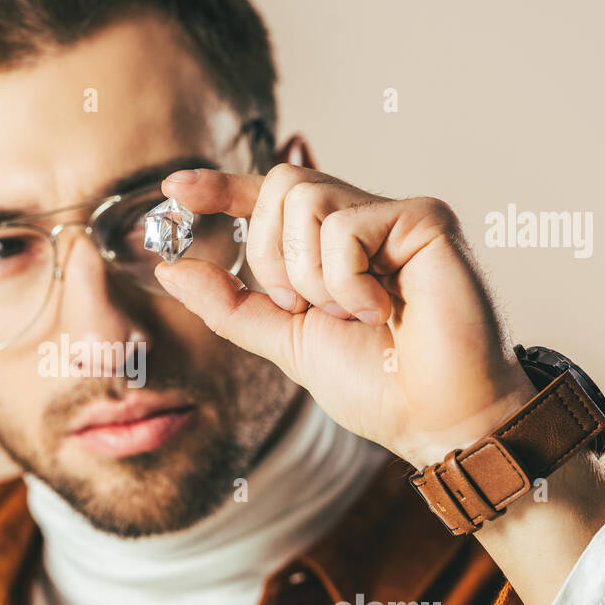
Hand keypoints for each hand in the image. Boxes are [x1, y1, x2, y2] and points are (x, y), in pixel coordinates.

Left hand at [152, 166, 538, 468]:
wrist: (434, 419)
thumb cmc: (375, 385)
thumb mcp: (284, 341)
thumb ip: (229, 304)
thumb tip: (171, 268)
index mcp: (329, 248)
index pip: (268, 199)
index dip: (222, 187)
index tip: (174, 187)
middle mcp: (363, 221)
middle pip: (281, 185)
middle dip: (272, 256)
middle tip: (308, 308)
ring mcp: (395, 216)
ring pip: (307, 200)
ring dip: (311, 276)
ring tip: (356, 313)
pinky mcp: (425, 219)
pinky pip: (345, 228)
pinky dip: (347, 281)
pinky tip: (383, 310)